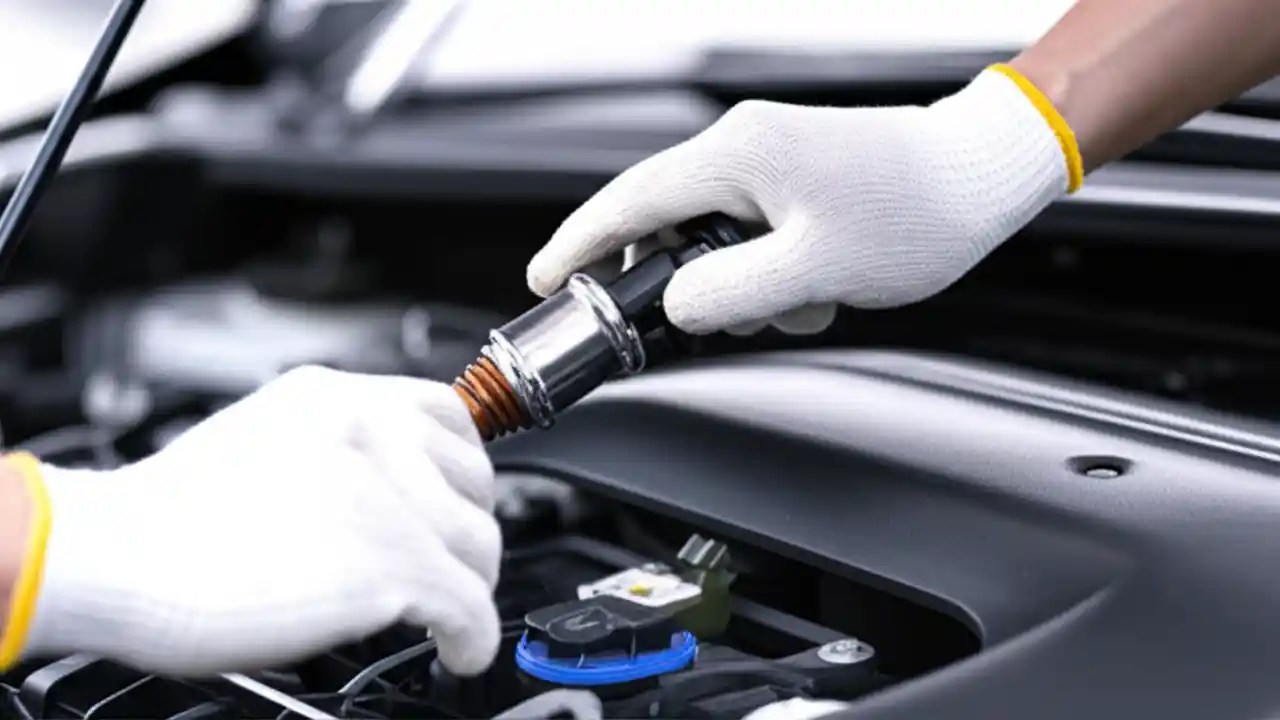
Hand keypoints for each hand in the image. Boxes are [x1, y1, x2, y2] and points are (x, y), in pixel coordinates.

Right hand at [19, 366, 501, 676]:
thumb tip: (379, 486)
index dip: (463, 465)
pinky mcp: (392, 563)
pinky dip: (474, 638)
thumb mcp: (262, 441)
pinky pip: (473, 606)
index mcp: (338, 398)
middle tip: (447, 562)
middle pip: (476, 480)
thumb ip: (331, 448)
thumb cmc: (168, 515)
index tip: (456, 497)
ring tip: (449, 612)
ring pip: (482, 545)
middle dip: (467, 527)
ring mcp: (388, 496)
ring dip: (473, 585)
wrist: (117, 555)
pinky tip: (456, 649)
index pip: (447, 412)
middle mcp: (373, 432)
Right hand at [528, 66, 1078, 334]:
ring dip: (745, 288)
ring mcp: (771, 159)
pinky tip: (818, 289)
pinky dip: (773, 274)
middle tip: (724, 323)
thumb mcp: (813, 271)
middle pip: (669, 225)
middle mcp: (744, 147)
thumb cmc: (916, 211)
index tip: (545, 282)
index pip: (627, 203)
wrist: (986, 175)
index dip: (577, 246)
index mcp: (736, 155)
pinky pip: (755, 235)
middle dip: (689, 285)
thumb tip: (677, 308)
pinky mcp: (796, 176)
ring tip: (801, 303)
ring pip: (716, 240)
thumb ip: (727, 296)